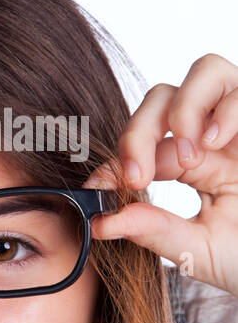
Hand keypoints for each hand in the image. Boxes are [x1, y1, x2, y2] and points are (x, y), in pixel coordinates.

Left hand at [84, 53, 237, 297]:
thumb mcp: (199, 251)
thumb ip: (154, 232)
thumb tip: (100, 223)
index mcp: (195, 163)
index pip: (143, 146)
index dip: (114, 161)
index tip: (98, 187)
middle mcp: (216, 135)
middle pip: (161, 98)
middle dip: (138, 132)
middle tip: (138, 177)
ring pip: (205, 71)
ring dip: (184, 109)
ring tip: (190, 155)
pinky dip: (225, 108)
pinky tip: (216, 143)